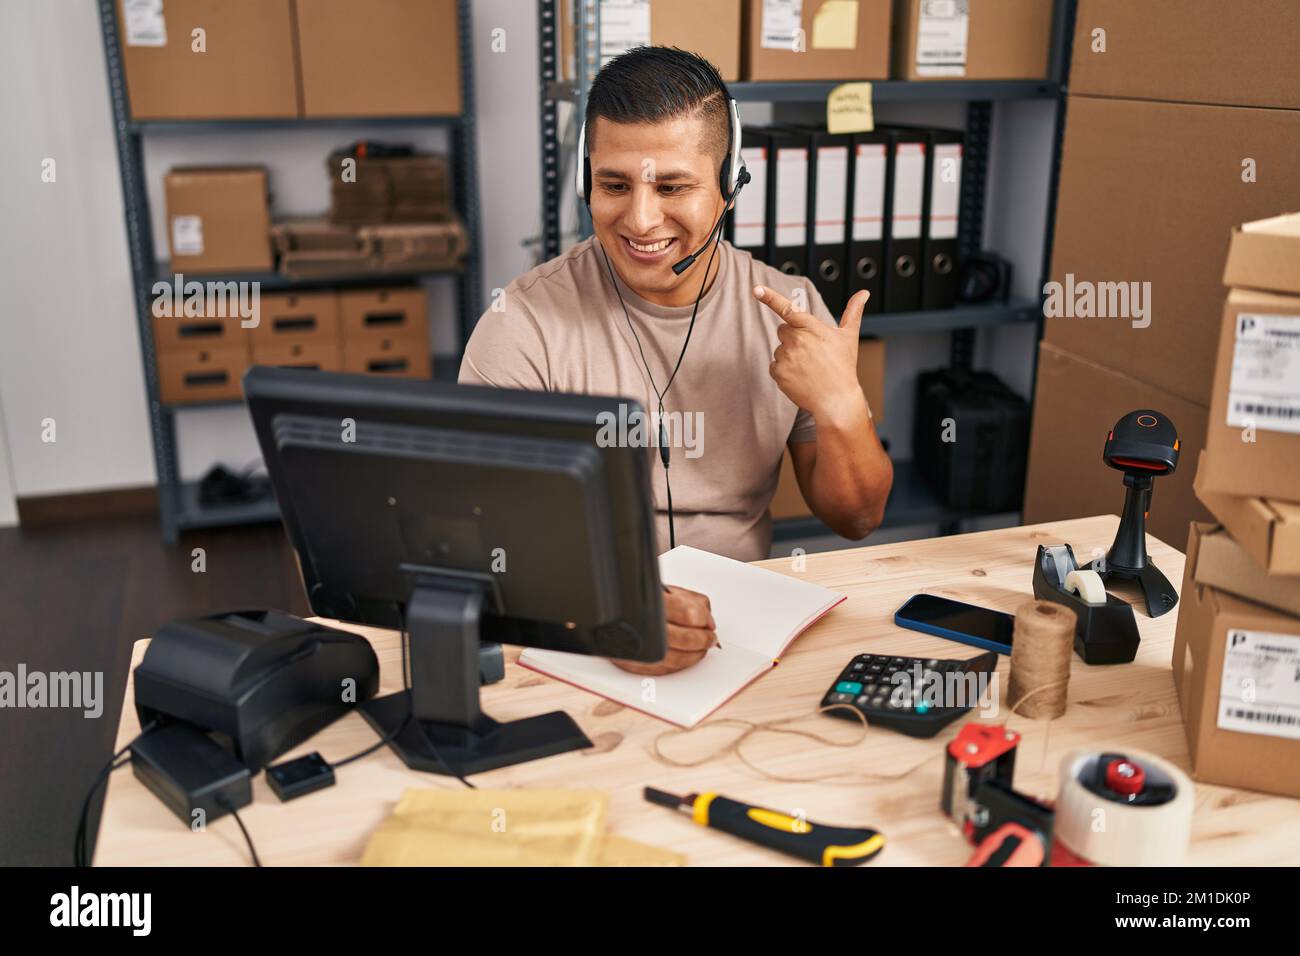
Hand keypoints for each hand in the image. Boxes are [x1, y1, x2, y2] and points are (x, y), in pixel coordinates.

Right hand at [611, 585, 716, 675]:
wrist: (613, 609)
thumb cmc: (640, 600)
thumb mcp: (669, 591)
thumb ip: (694, 603)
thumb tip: (708, 622)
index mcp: (652, 602)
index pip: (688, 614)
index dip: (704, 621)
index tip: (709, 624)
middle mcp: (643, 625)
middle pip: (683, 639)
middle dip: (702, 641)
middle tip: (710, 639)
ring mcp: (636, 646)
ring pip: (674, 660)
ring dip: (693, 657)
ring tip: (700, 650)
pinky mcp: (631, 662)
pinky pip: (660, 671)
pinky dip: (676, 666)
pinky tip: (682, 657)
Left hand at [755, 285, 869, 423]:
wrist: (835, 401)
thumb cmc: (843, 368)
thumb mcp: (849, 337)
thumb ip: (853, 312)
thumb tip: (864, 293)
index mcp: (812, 328)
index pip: (788, 309)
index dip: (770, 297)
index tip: (756, 289)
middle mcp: (797, 340)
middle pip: (782, 330)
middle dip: (792, 337)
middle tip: (811, 353)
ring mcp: (786, 357)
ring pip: (779, 349)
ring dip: (789, 356)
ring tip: (808, 369)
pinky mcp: (778, 373)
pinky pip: (774, 365)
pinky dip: (783, 371)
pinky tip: (799, 378)